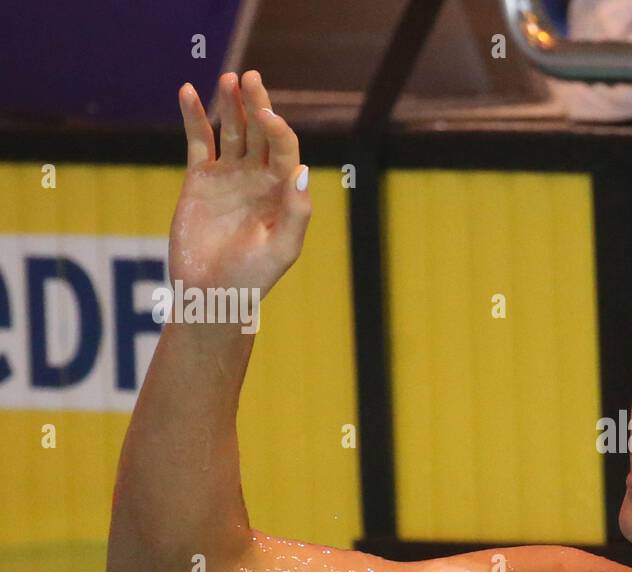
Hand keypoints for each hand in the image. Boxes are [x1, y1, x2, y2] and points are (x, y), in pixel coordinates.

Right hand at [169, 71, 310, 301]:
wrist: (212, 293)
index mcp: (284, 191)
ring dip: (230, 104)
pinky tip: (189, 93)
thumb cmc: (253, 277)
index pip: (284, 149)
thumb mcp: (282, 249)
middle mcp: (259, 178)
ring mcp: (230, 176)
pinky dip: (195, 117)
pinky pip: (199, 141)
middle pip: (260, 132)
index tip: (265, 115)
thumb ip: (297, 211)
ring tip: (228, 79)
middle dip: (256, 104)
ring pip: (232, 130)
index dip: (277, 129)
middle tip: (250, 77)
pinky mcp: (200, 179)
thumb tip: (302, 169)